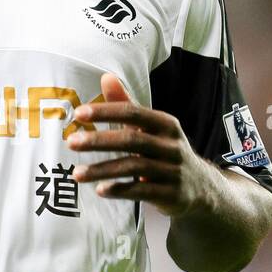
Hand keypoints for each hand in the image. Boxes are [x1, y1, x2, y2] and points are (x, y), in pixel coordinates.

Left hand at [66, 73, 209, 217]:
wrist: (201, 188)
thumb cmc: (166, 151)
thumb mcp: (152, 128)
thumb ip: (127, 105)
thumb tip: (106, 77)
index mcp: (165, 124)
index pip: (133, 112)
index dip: (106, 112)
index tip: (78, 114)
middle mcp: (172, 145)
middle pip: (132, 139)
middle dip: (99, 140)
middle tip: (71, 143)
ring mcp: (173, 171)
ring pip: (134, 167)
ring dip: (103, 170)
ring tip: (76, 173)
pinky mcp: (171, 194)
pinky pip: (142, 191)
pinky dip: (120, 190)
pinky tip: (99, 190)